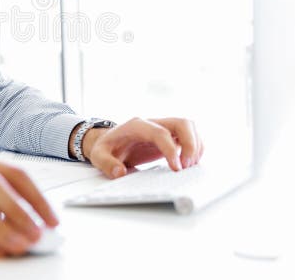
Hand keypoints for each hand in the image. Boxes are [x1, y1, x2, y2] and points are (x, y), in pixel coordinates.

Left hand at [86, 118, 203, 177]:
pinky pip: (190, 136)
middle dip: (191, 144)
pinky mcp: (170, 136)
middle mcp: (153, 123)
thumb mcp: (98, 155)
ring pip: (189, 127)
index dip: (171, 149)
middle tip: (188, 167)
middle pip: (181, 123)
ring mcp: (163, 128)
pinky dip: (196, 148)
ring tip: (190, 167)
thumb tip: (120, 172)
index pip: (160, 133)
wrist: (110, 142)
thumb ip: (106, 163)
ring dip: (195, 146)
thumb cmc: (107, 147)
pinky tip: (191, 164)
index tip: (176, 168)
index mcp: (137, 125)